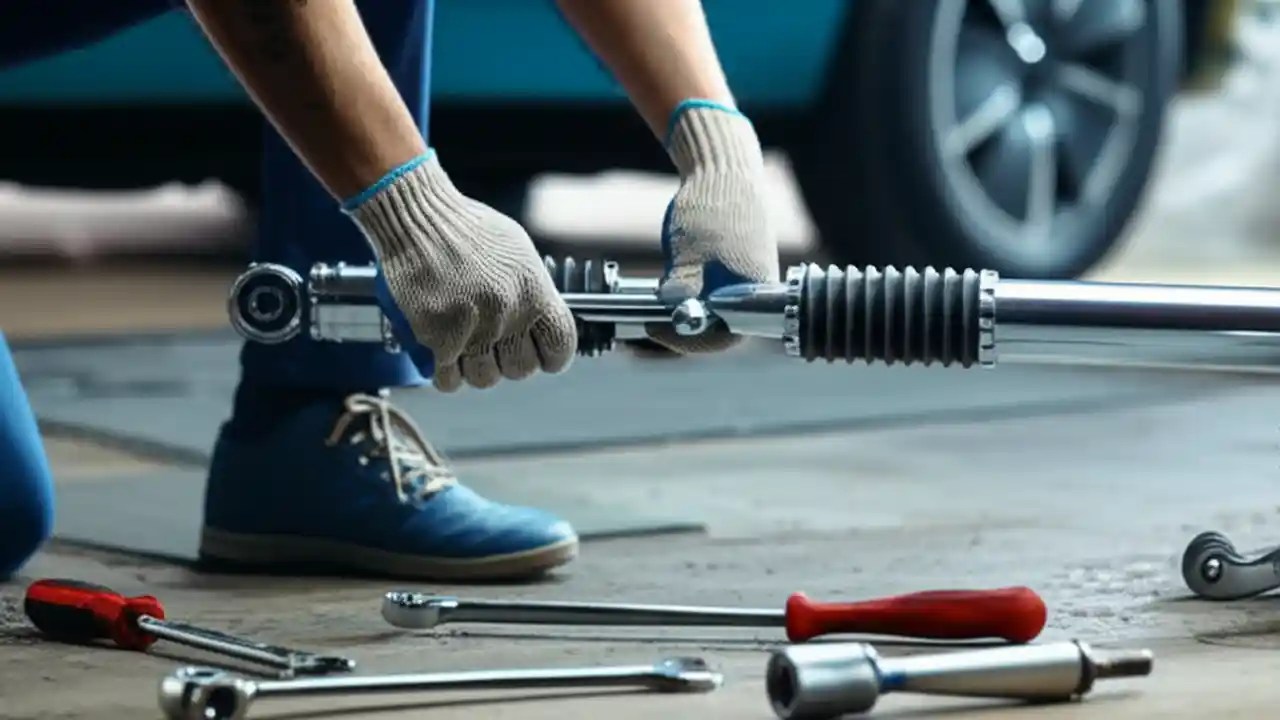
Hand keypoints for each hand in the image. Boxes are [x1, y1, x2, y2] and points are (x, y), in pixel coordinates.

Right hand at [345, 152, 577, 391]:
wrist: (418, 217)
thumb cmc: (464, 227)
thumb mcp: (517, 251)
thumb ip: (531, 289)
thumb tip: (538, 319)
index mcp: (534, 291)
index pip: (560, 347)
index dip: (549, 357)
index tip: (538, 356)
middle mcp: (509, 313)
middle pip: (520, 369)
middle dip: (506, 362)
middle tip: (491, 346)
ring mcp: (474, 327)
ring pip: (484, 378)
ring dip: (473, 368)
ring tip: (463, 347)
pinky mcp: (439, 336)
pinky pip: (448, 378)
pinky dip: (444, 373)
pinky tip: (441, 357)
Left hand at [648, 102, 779, 353]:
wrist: (725, 167)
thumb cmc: (712, 209)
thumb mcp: (688, 255)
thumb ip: (683, 290)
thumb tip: (673, 316)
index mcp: (750, 296)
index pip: (718, 338)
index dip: (683, 339)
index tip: (652, 328)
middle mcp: (753, 294)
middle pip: (714, 328)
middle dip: (678, 328)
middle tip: (646, 323)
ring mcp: (746, 280)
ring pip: (711, 310)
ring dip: (680, 312)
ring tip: (651, 305)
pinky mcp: (736, 267)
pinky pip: (712, 293)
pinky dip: (688, 294)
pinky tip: (664, 287)